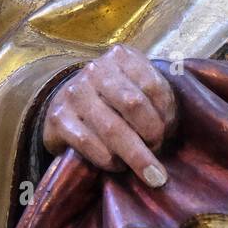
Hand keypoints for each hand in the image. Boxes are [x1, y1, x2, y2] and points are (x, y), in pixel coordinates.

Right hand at [43, 44, 178, 186]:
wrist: (68, 105)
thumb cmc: (115, 100)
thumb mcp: (139, 87)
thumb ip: (158, 99)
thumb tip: (170, 130)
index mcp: (121, 57)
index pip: (153, 85)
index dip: (166, 114)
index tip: (170, 132)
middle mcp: (95, 70)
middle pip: (133, 105)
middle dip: (152, 136)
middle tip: (162, 156)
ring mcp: (74, 92)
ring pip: (111, 128)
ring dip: (134, 155)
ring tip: (147, 171)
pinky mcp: (58, 117)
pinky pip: (88, 143)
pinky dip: (108, 160)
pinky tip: (118, 165)